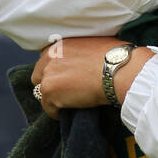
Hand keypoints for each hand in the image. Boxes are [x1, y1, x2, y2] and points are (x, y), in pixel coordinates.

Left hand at [31, 37, 152, 119]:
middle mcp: (49, 56)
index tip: (68, 79)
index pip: (48, 61)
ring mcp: (47, 73)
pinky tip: (73, 111)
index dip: (58, 72)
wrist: (119, 70)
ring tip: (72, 104)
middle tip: (68, 93)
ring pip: (43, 93)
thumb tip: (85, 61)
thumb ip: (80, 51)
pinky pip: (49, 108)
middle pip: (39, 76)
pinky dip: (59, 113)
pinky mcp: (49, 90)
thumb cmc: (116, 58)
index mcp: (60, 44)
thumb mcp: (95, 45)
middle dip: (52, 84)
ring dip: (56, 99)